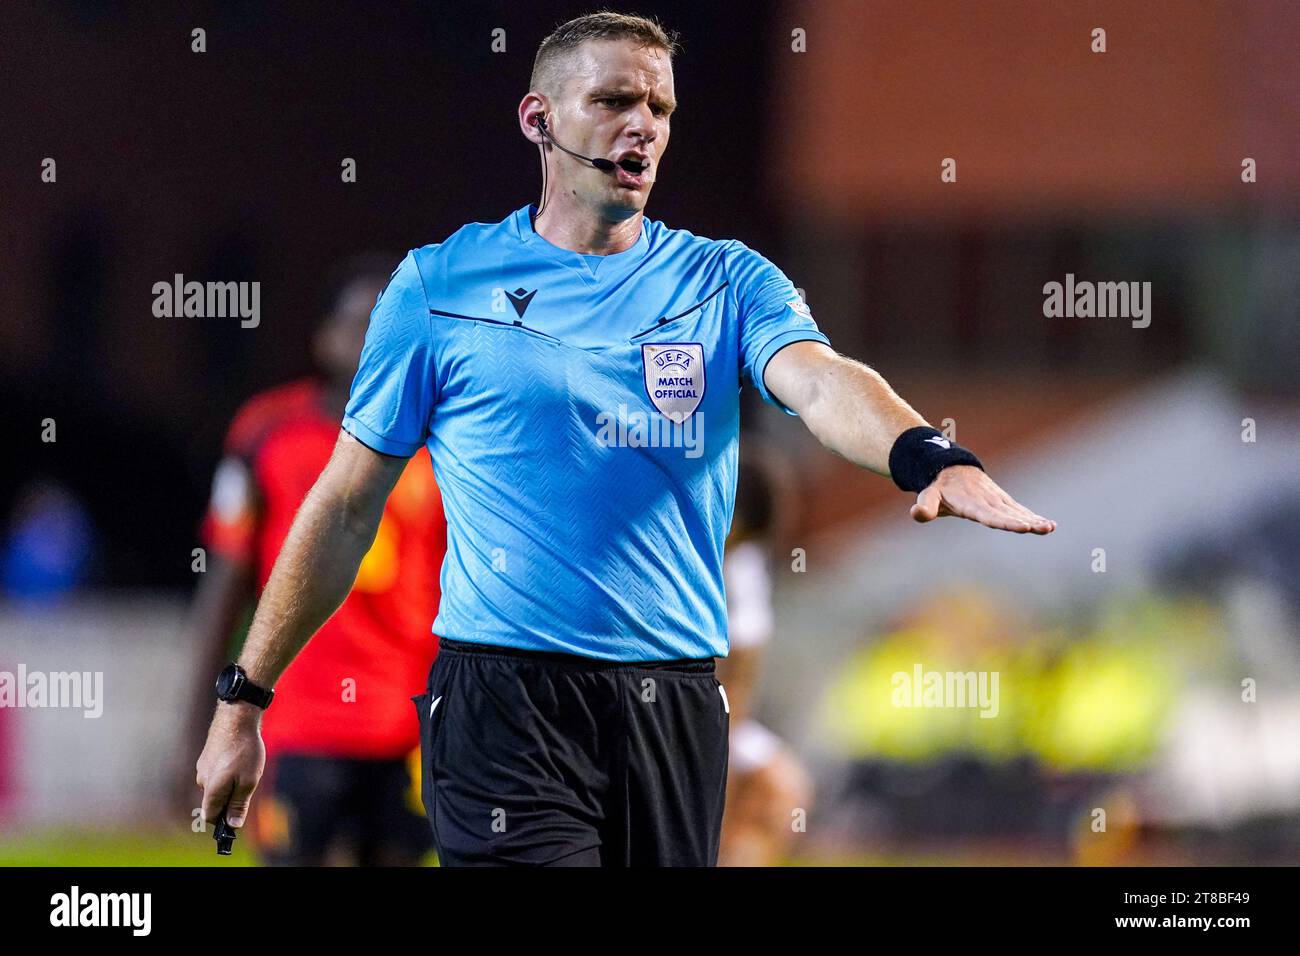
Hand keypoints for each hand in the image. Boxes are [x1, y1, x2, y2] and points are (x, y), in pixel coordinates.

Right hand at [195, 701, 265, 829]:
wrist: (237, 719)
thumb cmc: (245, 751)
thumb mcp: (248, 782)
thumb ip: (238, 804)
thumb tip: (232, 825)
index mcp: (210, 790)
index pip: (210, 817)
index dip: (223, 820)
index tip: (237, 815)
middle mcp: (202, 780)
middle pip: (214, 801)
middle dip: (230, 799)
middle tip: (248, 784)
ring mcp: (203, 767)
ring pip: (216, 785)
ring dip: (230, 783)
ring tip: (246, 767)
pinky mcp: (206, 756)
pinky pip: (217, 772)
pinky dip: (228, 771)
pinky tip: (240, 758)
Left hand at [909, 465, 1055, 533]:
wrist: (950, 468)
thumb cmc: (938, 488)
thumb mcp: (928, 495)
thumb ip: (925, 506)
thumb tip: (916, 514)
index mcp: (971, 503)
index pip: (990, 515)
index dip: (1006, 521)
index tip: (1023, 526)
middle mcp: (987, 501)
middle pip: (1009, 514)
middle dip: (1027, 522)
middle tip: (1044, 529)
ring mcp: (997, 500)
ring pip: (1017, 511)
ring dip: (1035, 520)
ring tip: (1050, 528)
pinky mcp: (1002, 501)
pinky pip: (1019, 510)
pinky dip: (1033, 516)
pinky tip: (1048, 525)